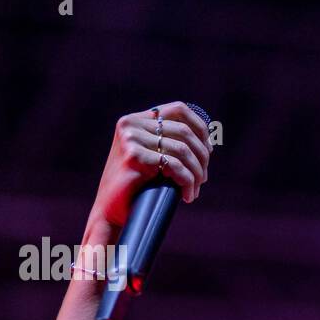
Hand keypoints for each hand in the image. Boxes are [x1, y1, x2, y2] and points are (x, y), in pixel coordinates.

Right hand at [89, 101, 211, 227]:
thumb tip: (208, 142)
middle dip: (202, 157)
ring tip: (195, 189)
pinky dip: (188, 182)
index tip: (208, 150)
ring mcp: (131, 138)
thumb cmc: (136, 187)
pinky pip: (175, 166)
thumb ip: (169, 143)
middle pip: (184, 131)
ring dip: (196, 173)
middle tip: (203, 178)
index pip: (179, 110)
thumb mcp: (153, 158)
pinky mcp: (134, 155)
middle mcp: (132, 124)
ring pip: (183, 150)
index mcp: (136, 120)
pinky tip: (187, 196)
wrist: (111, 210)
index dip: (200, 127)